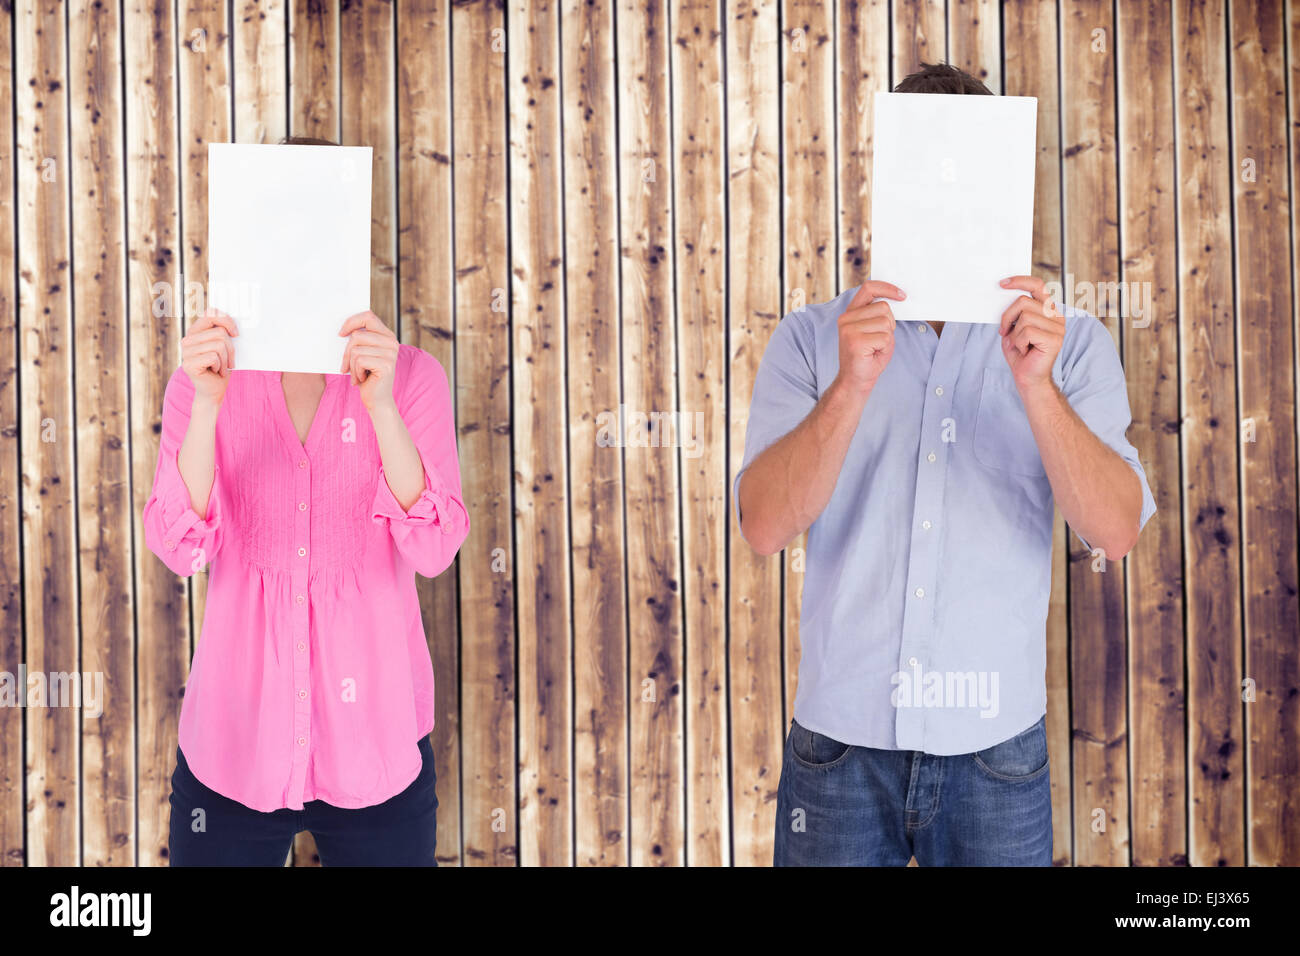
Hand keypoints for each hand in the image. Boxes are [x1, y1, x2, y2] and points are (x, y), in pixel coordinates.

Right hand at [181, 309, 237, 404]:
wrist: (213, 390)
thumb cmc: (221, 367)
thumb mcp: (224, 347)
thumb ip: (224, 333)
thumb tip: (236, 325)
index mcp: (195, 332)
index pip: (210, 314)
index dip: (226, 320)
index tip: (235, 333)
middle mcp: (187, 340)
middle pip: (220, 333)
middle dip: (231, 349)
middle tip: (229, 360)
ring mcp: (186, 352)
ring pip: (219, 345)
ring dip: (226, 360)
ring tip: (221, 367)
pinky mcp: (189, 364)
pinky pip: (214, 357)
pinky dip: (221, 366)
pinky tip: (216, 372)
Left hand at [339, 311, 399, 410]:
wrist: (378, 400)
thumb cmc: (367, 376)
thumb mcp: (363, 354)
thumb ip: (359, 339)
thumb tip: (341, 330)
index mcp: (387, 336)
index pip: (368, 316)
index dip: (351, 322)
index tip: (341, 334)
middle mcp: (392, 342)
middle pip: (357, 335)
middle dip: (346, 352)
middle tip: (346, 366)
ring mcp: (390, 353)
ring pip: (356, 349)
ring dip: (351, 365)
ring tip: (357, 374)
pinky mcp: (386, 365)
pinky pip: (359, 361)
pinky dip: (355, 372)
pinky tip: (362, 379)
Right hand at [833, 280, 905, 398]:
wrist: (855, 381)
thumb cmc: (868, 357)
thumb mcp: (876, 330)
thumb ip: (880, 314)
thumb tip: (898, 299)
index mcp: (850, 313)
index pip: (869, 288)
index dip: (887, 288)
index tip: (902, 295)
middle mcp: (846, 318)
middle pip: (883, 307)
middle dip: (889, 324)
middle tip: (879, 340)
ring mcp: (849, 329)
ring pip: (885, 323)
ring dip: (887, 338)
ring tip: (875, 348)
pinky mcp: (856, 341)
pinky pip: (885, 337)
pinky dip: (885, 348)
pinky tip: (874, 354)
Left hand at [998, 275, 1063, 389]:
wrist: (1028, 378)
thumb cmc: (1020, 353)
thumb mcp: (1013, 328)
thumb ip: (1014, 313)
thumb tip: (1004, 295)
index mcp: (1048, 310)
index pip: (1037, 286)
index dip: (1020, 281)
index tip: (1002, 283)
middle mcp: (1056, 316)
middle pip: (1024, 301)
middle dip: (1007, 316)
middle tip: (1004, 331)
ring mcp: (1057, 327)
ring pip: (1024, 317)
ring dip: (1014, 334)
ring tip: (1020, 345)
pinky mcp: (1054, 339)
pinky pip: (1026, 332)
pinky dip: (1019, 342)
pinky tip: (1025, 351)